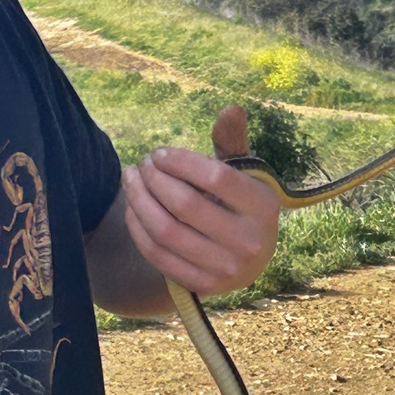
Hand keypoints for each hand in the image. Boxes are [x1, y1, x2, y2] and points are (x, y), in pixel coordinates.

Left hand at [121, 146, 279, 297]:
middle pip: (185, 205)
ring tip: (130, 180)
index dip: (180, 161)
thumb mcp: (243, 174)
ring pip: (166, 231)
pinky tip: (132, 208)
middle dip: (153, 179)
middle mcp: (250, 242)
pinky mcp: (204, 287)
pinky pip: (158, 256)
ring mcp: (227, 269)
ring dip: (139, 201)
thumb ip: (233, 142)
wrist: (245, 261)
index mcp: (265, 208)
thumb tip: (230, 108)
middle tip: (140, 166)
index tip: (159, 154)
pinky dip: (139, 229)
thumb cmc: (238, 206)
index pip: (215, 178)